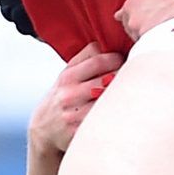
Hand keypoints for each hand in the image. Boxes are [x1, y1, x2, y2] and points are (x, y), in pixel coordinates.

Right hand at [29, 43, 121, 158]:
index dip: (116, 58)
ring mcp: (74, 114)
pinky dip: (115, 113)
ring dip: (121, 95)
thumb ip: (85, 58)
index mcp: (67, 77)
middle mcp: (69, 95)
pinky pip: (105, 119)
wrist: (43, 130)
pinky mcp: (79, 132)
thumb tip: (106, 42)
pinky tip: (118, 110)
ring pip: (108, 100)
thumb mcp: (66, 75)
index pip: (99, 61)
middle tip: (131, 76)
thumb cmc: (62, 97)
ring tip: (127, 93)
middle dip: (123, 76)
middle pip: (107, 79)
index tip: (122, 61)